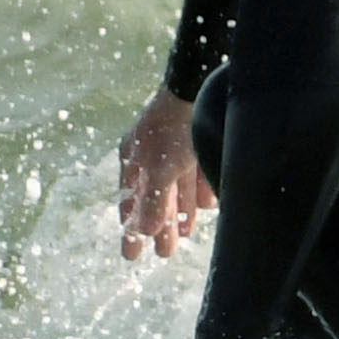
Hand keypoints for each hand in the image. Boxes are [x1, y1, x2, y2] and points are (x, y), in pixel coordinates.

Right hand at [117, 89, 214, 261]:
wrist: (202, 84)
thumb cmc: (173, 128)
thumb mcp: (160, 170)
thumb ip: (153, 203)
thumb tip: (142, 232)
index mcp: (133, 155)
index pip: (130, 199)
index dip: (131, 226)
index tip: (132, 253)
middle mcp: (153, 151)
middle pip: (155, 196)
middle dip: (161, 224)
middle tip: (165, 252)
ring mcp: (176, 145)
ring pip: (177, 185)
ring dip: (182, 210)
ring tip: (187, 232)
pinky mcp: (199, 140)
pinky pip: (197, 170)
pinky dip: (201, 189)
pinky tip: (208, 205)